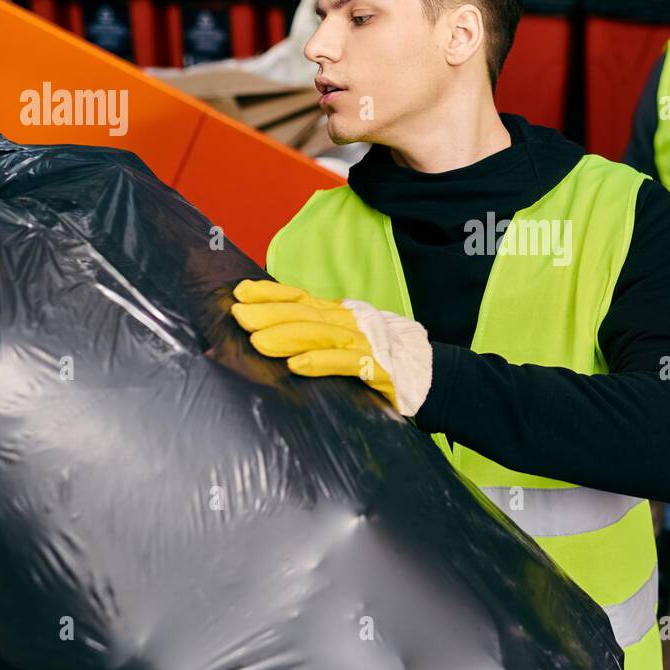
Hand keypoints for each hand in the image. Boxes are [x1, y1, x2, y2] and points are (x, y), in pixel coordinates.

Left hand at [230, 279, 432, 416]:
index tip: (240, 292)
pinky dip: (320, 362)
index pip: (302, 298)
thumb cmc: (382, 361)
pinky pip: (345, 363)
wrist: (430, 377)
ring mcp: (365, 343)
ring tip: (258, 342)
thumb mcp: (346, 340)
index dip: (271, 293)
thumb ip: (316, 335)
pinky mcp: (377, 368)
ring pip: (322, 334)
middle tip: (239, 316)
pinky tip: (297, 366)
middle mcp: (351, 323)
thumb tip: (268, 335)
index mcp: (341, 315)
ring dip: (288, 336)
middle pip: (306, 313)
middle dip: (270, 313)